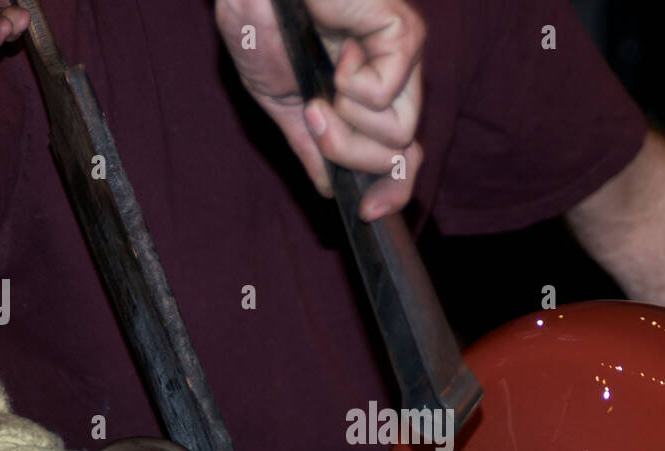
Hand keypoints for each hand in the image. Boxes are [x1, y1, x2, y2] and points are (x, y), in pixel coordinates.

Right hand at [215, 0, 424, 220]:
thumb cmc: (262, 24)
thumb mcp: (284, 102)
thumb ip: (311, 145)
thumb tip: (329, 187)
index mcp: (371, 94)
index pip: (402, 156)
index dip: (392, 190)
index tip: (366, 212)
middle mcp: (396, 76)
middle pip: (401, 155)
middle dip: (352, 155)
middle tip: (316, 118)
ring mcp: (403, 55)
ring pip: (399, 136)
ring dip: (347, 124)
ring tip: (323, 85)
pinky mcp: (402, 32)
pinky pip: (385, 97)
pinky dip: (350, 86)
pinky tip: (337, 50)